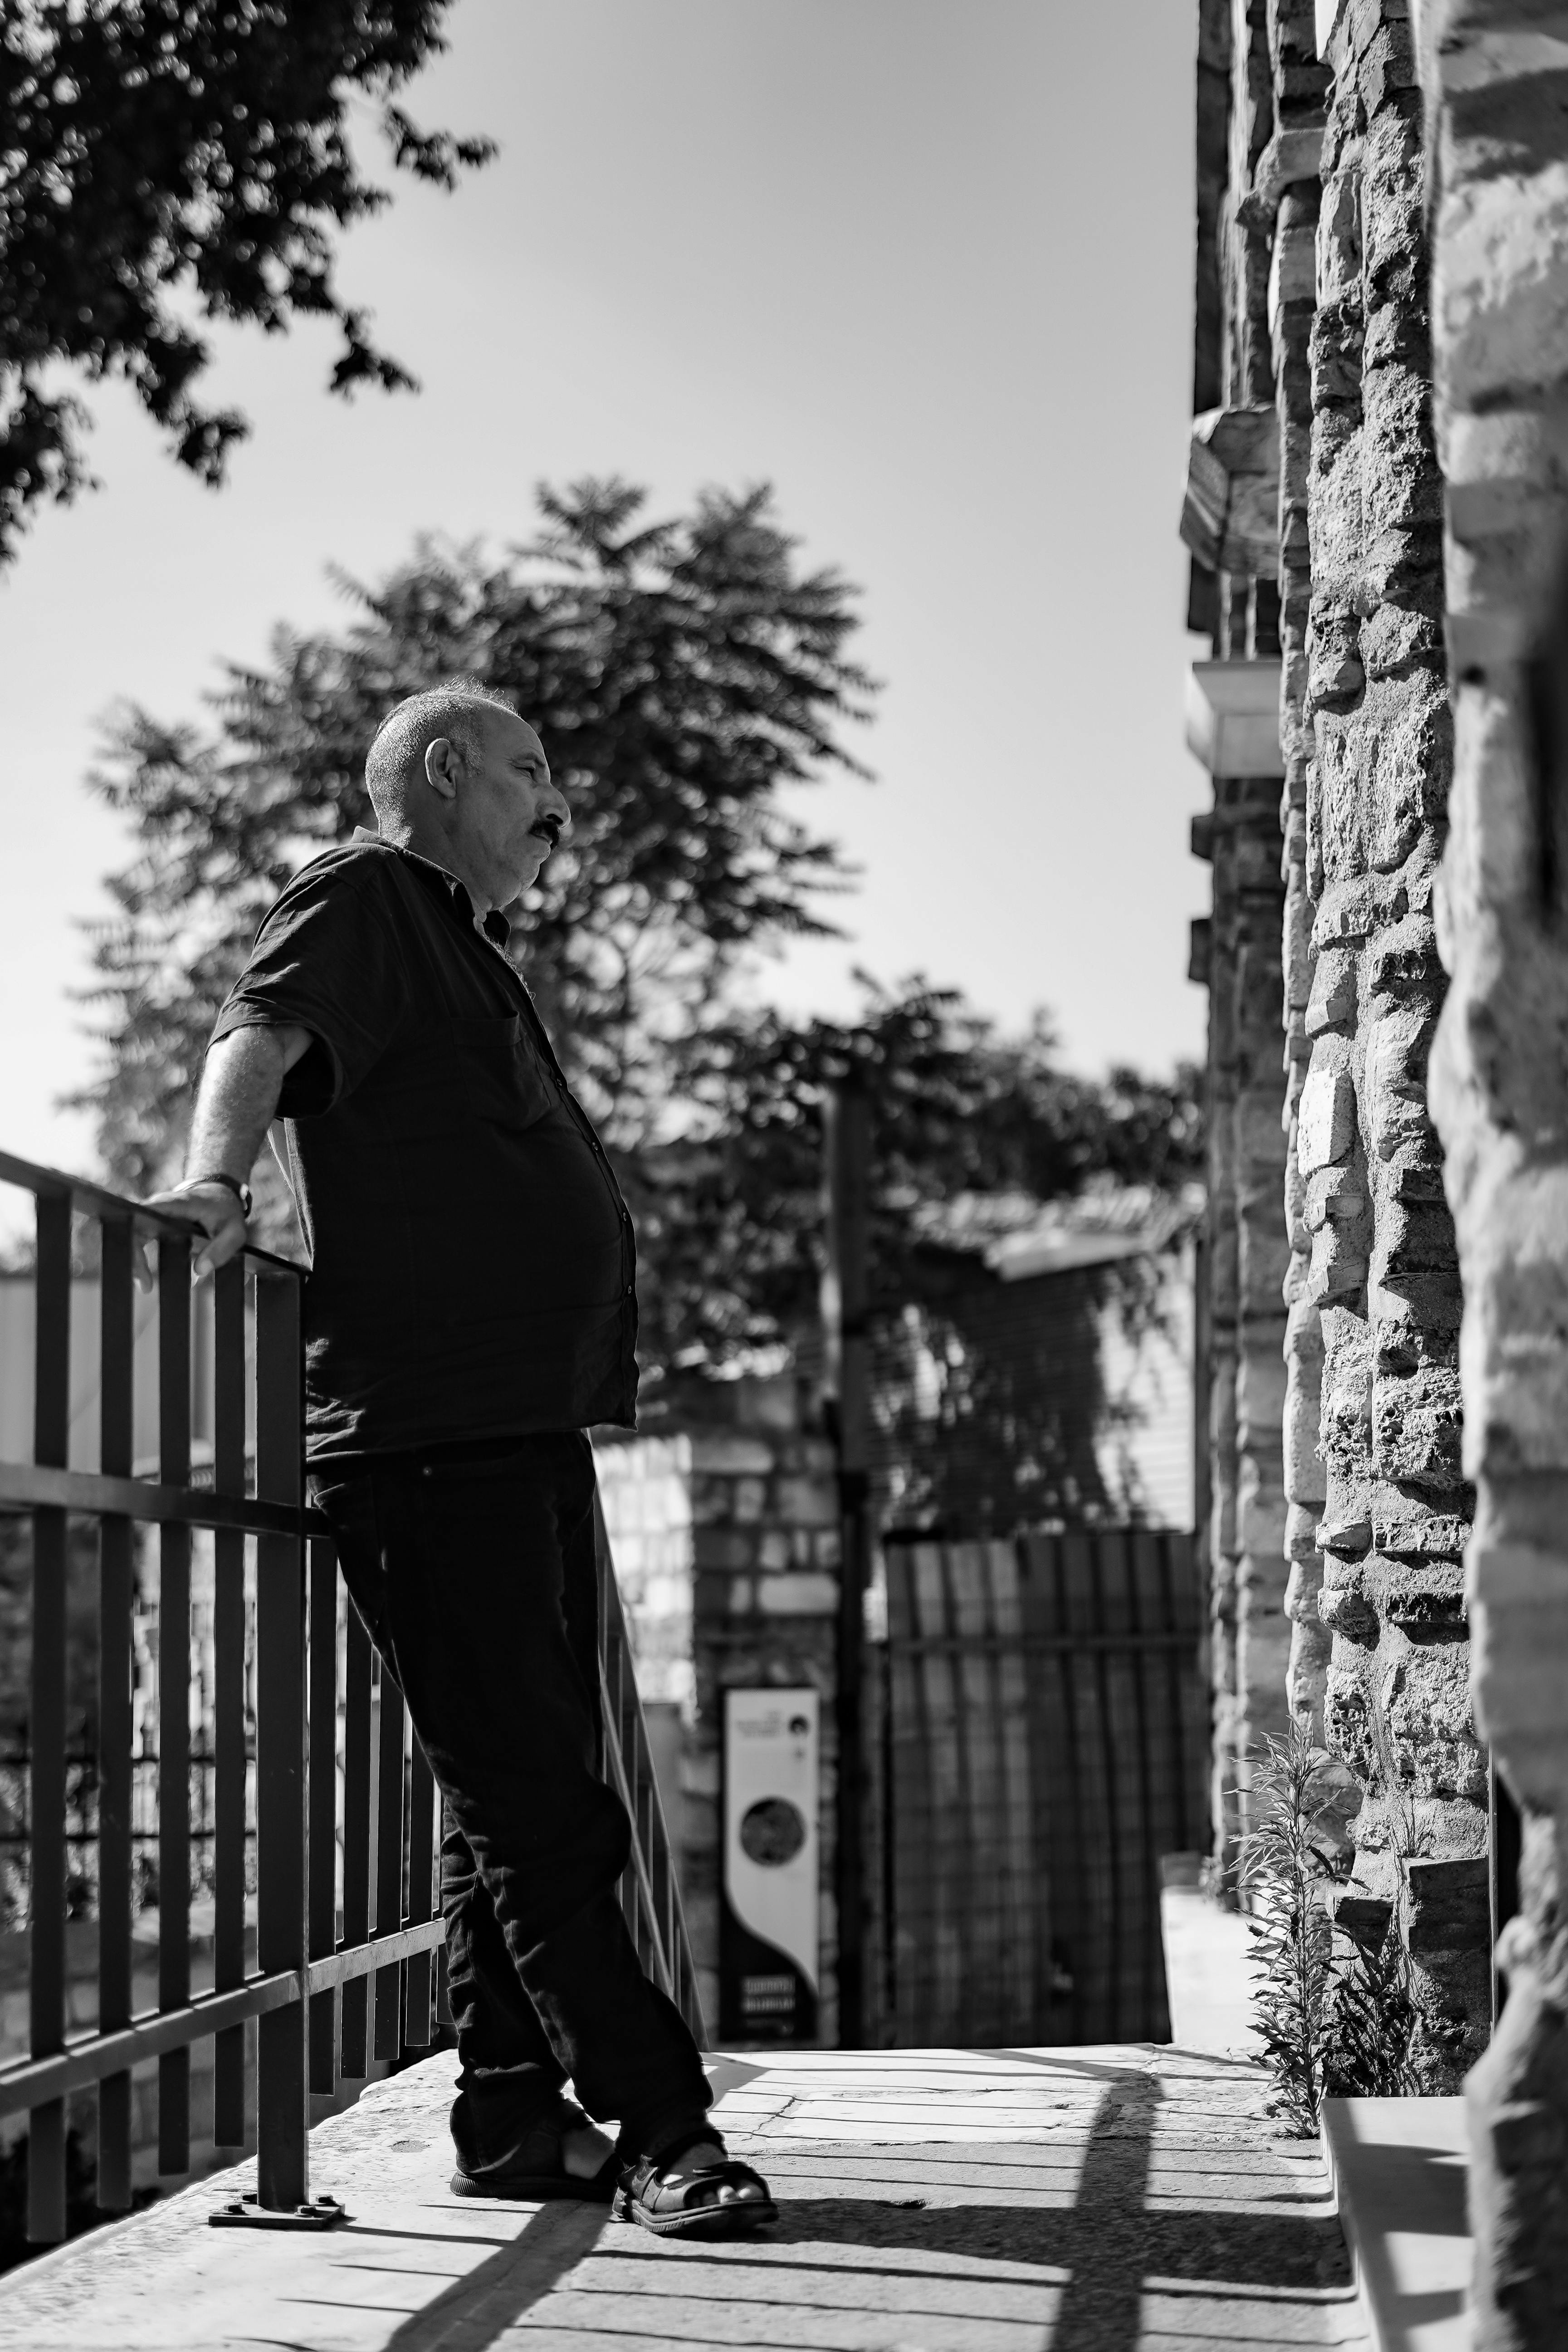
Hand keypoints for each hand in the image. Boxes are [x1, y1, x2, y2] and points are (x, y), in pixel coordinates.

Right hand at [134, 1182, 248, 1287]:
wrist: (220, 1195)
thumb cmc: (226, 1211)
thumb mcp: (235, 1230)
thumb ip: (222, 1249)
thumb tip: (200, 1270)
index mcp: (176, 1204)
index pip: (143, 1216)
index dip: (132, 1237)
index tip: (137, 1264)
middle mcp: (158, 1206)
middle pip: (132, 1229)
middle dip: (134, 1258)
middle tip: (146, 1285)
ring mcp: (153, 1214)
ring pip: (132, 1235)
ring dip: (135, 1261)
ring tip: (146, 1286)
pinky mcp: (153, 1224)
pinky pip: (138, 1239)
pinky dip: (139, 1258)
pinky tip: (144, 1279)